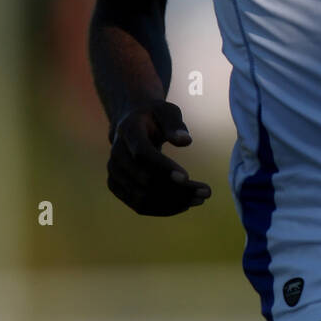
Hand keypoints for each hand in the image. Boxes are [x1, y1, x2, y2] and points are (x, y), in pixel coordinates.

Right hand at [107, 100, 210, 215]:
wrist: (130, 123)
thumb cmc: (154, 117)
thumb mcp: (166, 111)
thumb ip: (175, 124)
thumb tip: (185, 141)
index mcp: (128, 130)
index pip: (142, 154)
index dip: (163, 167)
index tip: (188, 177)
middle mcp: (116, 153)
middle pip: (144, 179)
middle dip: (177, 189)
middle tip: (206, 192)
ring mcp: (114, 172)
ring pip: (142, 197)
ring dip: (172, 203)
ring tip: (200, 199)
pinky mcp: (116, 186)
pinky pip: (139, 205)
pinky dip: (162, 209)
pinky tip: (185, 205)